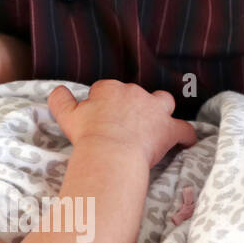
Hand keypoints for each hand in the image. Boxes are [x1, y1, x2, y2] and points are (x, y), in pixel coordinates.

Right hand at [47, 80, 196, 165]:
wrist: (110, 152)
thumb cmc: (88, 136)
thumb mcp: (67, 116)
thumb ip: (60, 100)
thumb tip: (57, 90)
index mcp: (110, 89)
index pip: (107, 89)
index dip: (104, 103)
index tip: (100, 118)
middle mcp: (135, 93)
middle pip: (135, 94)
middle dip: (131, 106)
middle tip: (123, 125)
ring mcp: (155, 110)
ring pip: (164, 101)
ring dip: (161, 110)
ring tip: (156, 123)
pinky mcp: (169, 129)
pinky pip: (183, 129)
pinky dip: (186, 135)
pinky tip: (186, 141)